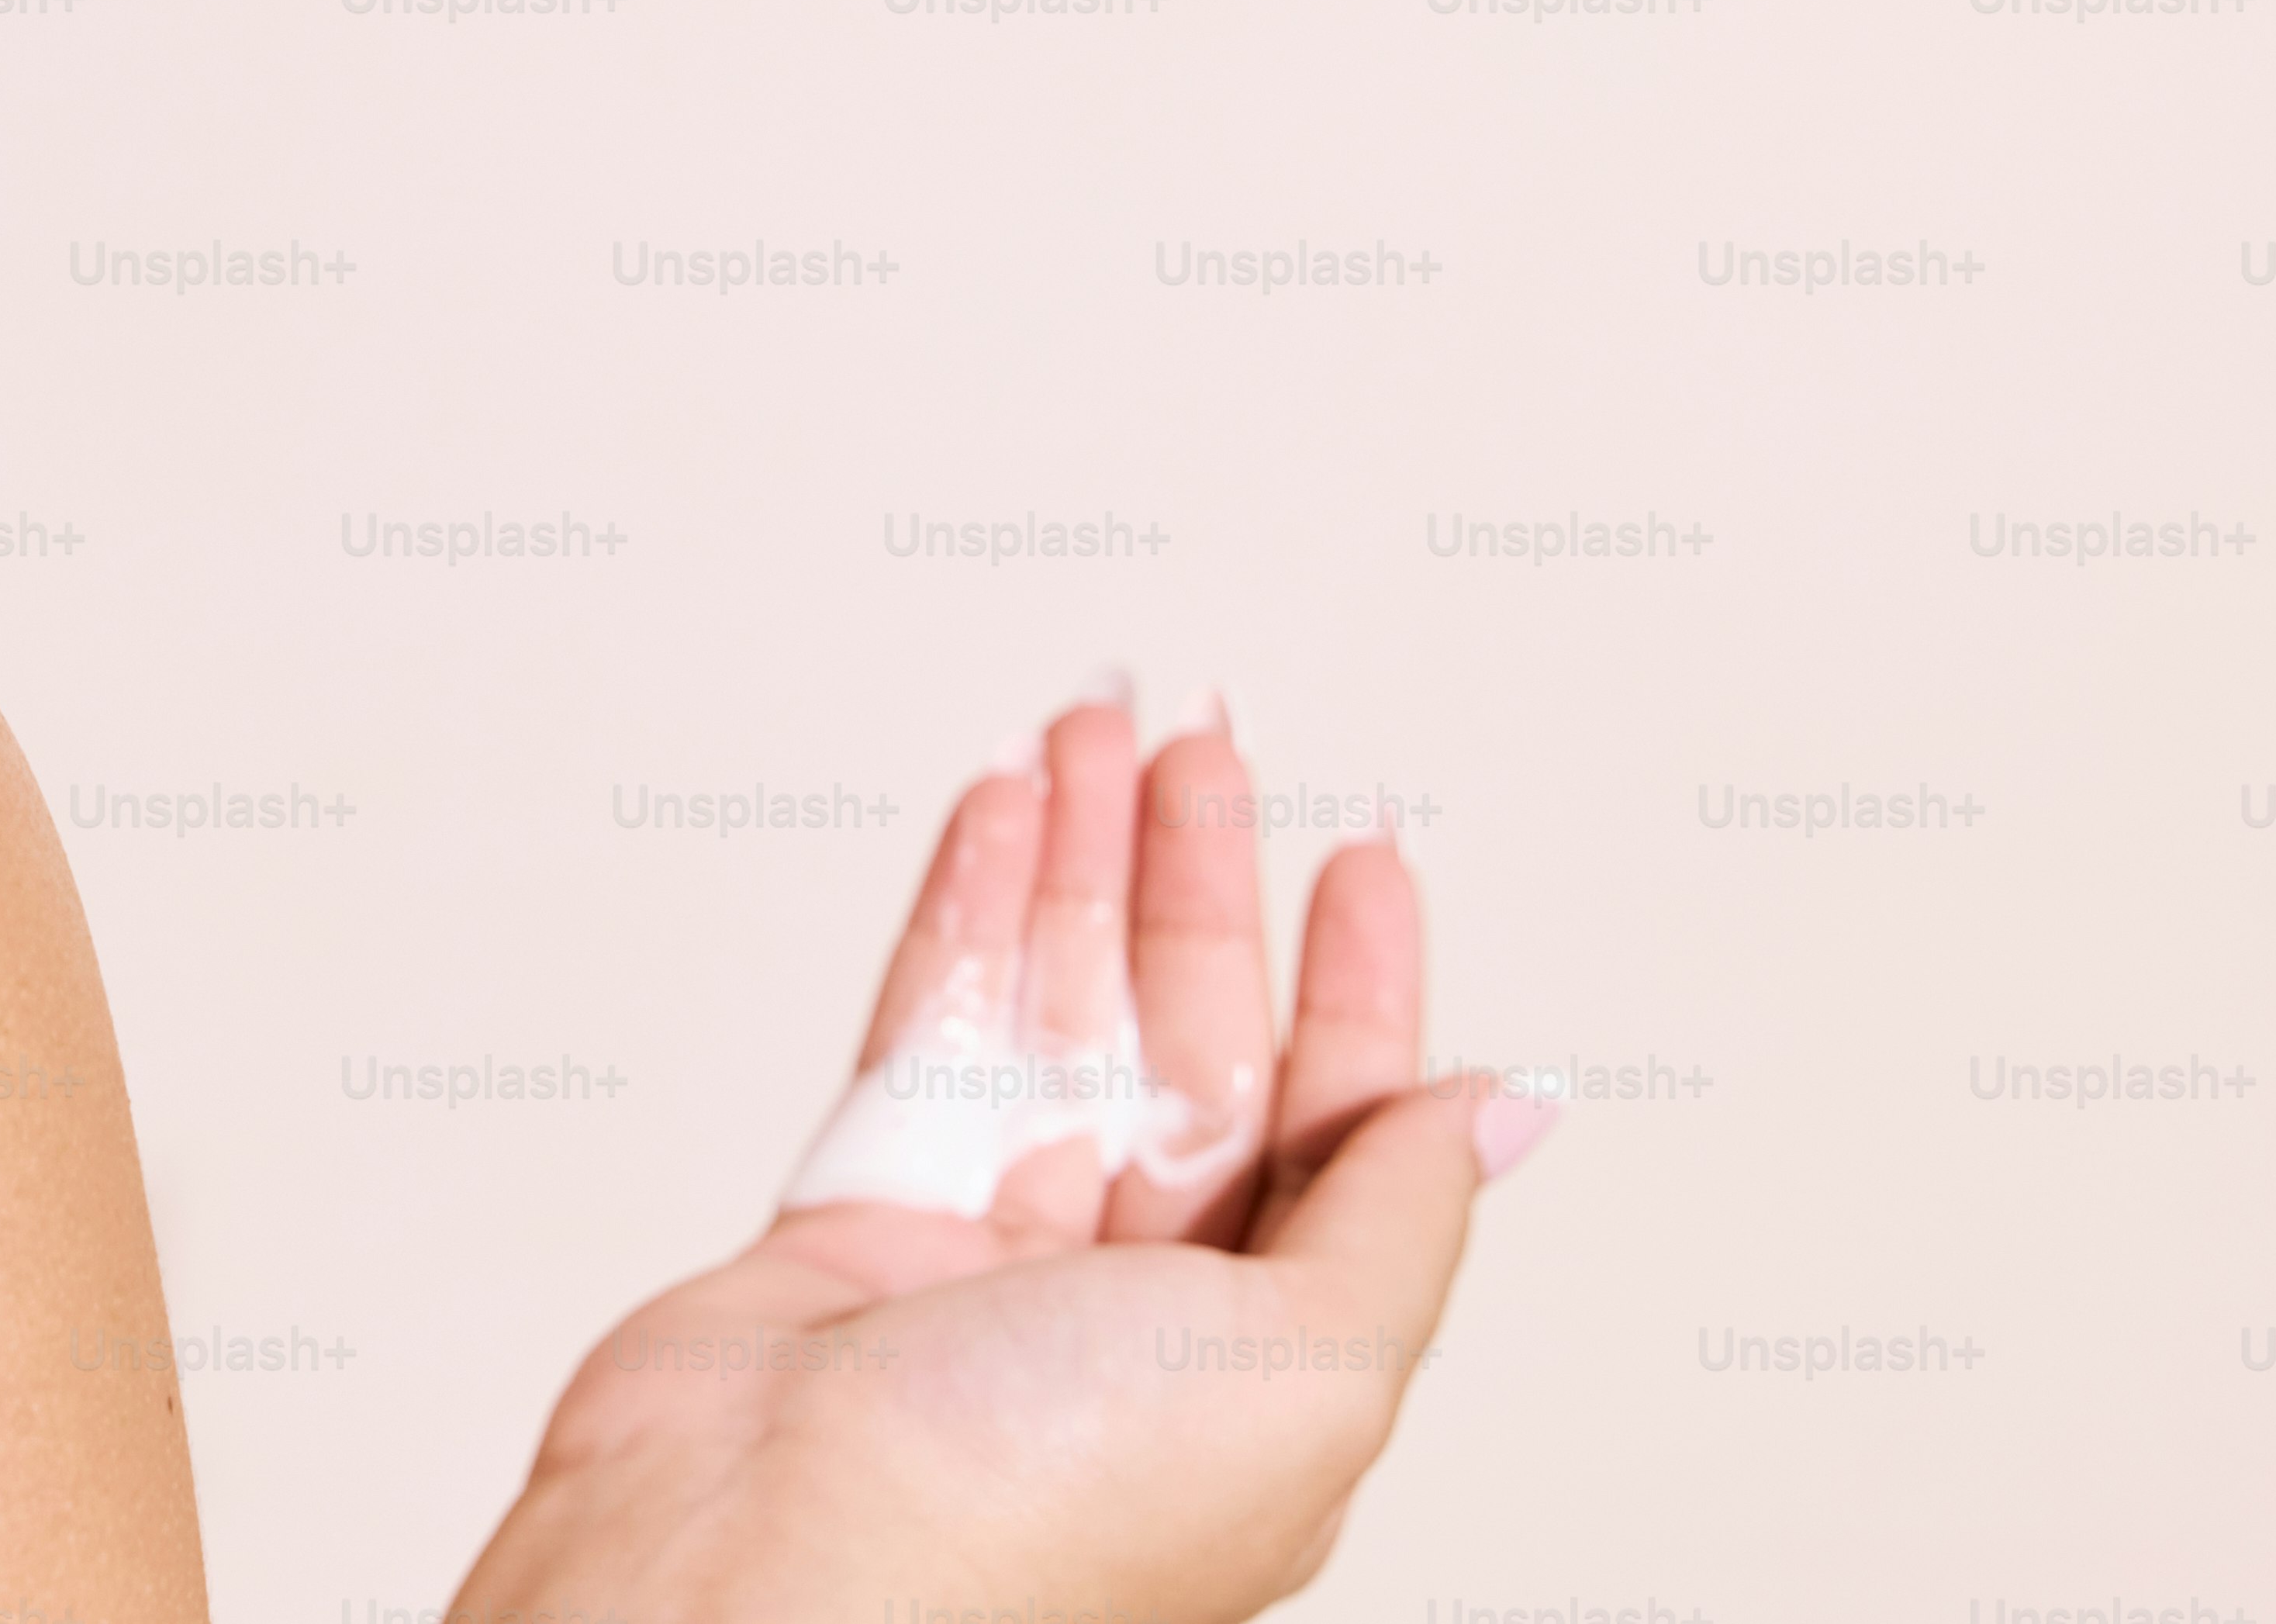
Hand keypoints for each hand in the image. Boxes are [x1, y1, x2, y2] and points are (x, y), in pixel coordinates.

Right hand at [454, 694, 1542, 1623]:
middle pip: (1188, 1045)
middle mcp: (1129, 1307)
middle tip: (1210, 751)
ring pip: (1057, 1009)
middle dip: (1203, 885)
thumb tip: (1504, 1116)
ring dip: (1082, 863)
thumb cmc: (1029, 1520)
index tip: (1363, 861)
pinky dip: (968, 911)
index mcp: (1260, 1366)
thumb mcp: (1299, 1371)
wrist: (771, 1561)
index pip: (1337, 1134)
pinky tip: (998, 819)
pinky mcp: (859, 1210)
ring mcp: (987, 1254)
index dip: (1357, 988)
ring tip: (1096, 734)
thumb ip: (1397, 1224)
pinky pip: (931, 1025)